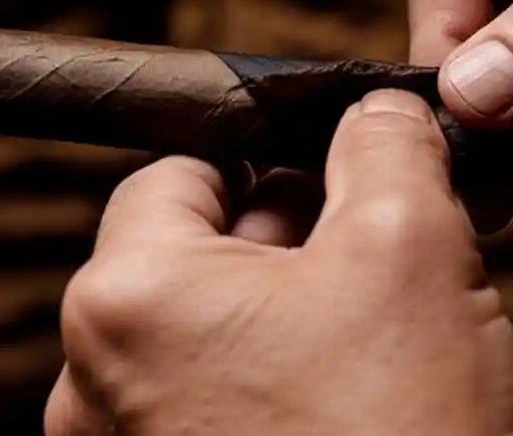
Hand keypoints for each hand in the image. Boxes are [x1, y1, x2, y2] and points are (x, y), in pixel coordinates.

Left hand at [44, 89, 512, 435]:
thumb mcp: (412, 248)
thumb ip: (384, 146)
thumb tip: (376, 112)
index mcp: (128, 301)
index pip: (179, 168)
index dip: (268, 145)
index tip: (332, 154)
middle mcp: (100, 384)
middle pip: (200, 249)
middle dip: (298, 226)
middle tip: (387, 229)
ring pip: (221, 329)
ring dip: (302, 301)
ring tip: (393, 311)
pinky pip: (225, 400)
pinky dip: (289, 372)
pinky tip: (368, 381)